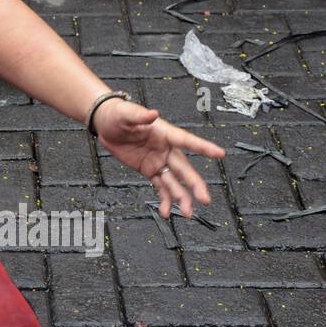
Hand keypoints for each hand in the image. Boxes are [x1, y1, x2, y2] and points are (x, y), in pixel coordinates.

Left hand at [93, 100, 223, 218]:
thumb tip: (153, 113)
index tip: (220, 154)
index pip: (187, 141)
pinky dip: (164, 200)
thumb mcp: (126, 113)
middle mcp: (166, 149)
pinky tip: (166, 212)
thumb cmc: (119, 114)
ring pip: (174, 182)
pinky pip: (160, 187)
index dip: (203, 147)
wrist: (106, 124)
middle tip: (204, 199)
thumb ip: (139, 115)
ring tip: (187, 213)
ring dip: (181, 198)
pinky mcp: (149, 170)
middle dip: (195, 185)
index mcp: (164, 133)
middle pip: (184, 169)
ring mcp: (158, 161)